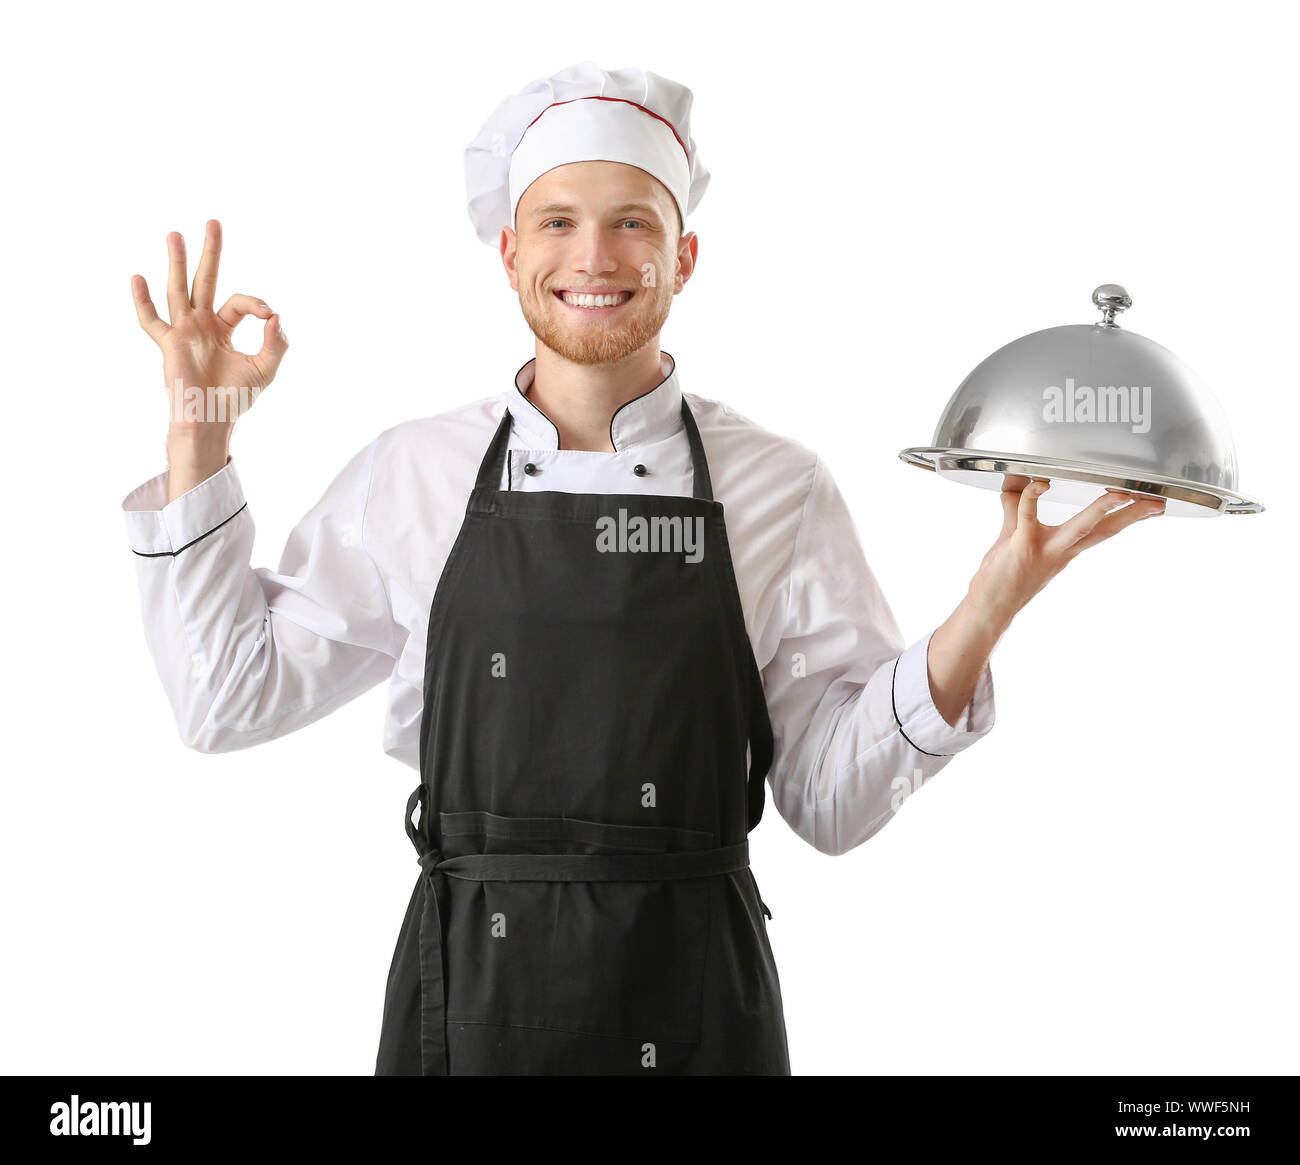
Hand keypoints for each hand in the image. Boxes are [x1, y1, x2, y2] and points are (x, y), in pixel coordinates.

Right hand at [131, 219, 287, 443]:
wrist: (212, 421)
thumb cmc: (235, 399)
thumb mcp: (265, 370)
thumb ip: (276, 345)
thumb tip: (277, 317)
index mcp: (223, 329)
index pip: (240, 303)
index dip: (256, 304)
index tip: (269, 315)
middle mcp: (201, 325)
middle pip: (205, 280)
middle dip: (210, 253)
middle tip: (213, 222)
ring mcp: (183, 332)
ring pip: (178, 290)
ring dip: (177, 262)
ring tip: (175, 234)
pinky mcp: (169, 345)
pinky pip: (151, 321)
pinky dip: (143, 302)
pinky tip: (137, 278)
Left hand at [967, 475, 1165, 623]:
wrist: (988, 608)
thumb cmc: (1002, 574)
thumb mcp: (1015, 533)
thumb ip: (1016, 503)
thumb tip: (1018, 477)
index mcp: (1066, 548)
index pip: (1105, 530)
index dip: (1130, 518)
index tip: (1155, 506)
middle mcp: (1061, 550)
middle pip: (1104, 530)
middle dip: (1132, 516)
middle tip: (1158, 503)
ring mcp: (1044, 548)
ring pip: (1078, 527)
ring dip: (1099, 511)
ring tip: (1120, 494)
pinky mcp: (1021, 546)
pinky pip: (1028, 517)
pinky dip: (1032, 497)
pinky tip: (1041, 484)